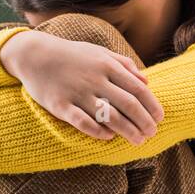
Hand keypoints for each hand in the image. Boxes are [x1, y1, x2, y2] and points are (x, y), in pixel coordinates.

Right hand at [0, 30, 164, 142]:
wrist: (34, 55)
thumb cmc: (71, 55)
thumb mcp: (99, 52)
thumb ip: (124, 65)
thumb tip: (146, 81)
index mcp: (107, 65)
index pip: (138, 89)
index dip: (152, 105)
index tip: (160, 118)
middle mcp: (95, 79)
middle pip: (128, 105)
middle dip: (144, 122)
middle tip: (152, 134)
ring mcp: (77, 93)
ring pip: (109, 116)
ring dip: (127, 131)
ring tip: (137, 141)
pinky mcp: (60, 105)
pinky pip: (83, 122)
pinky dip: (98, 131)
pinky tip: (108, 137)